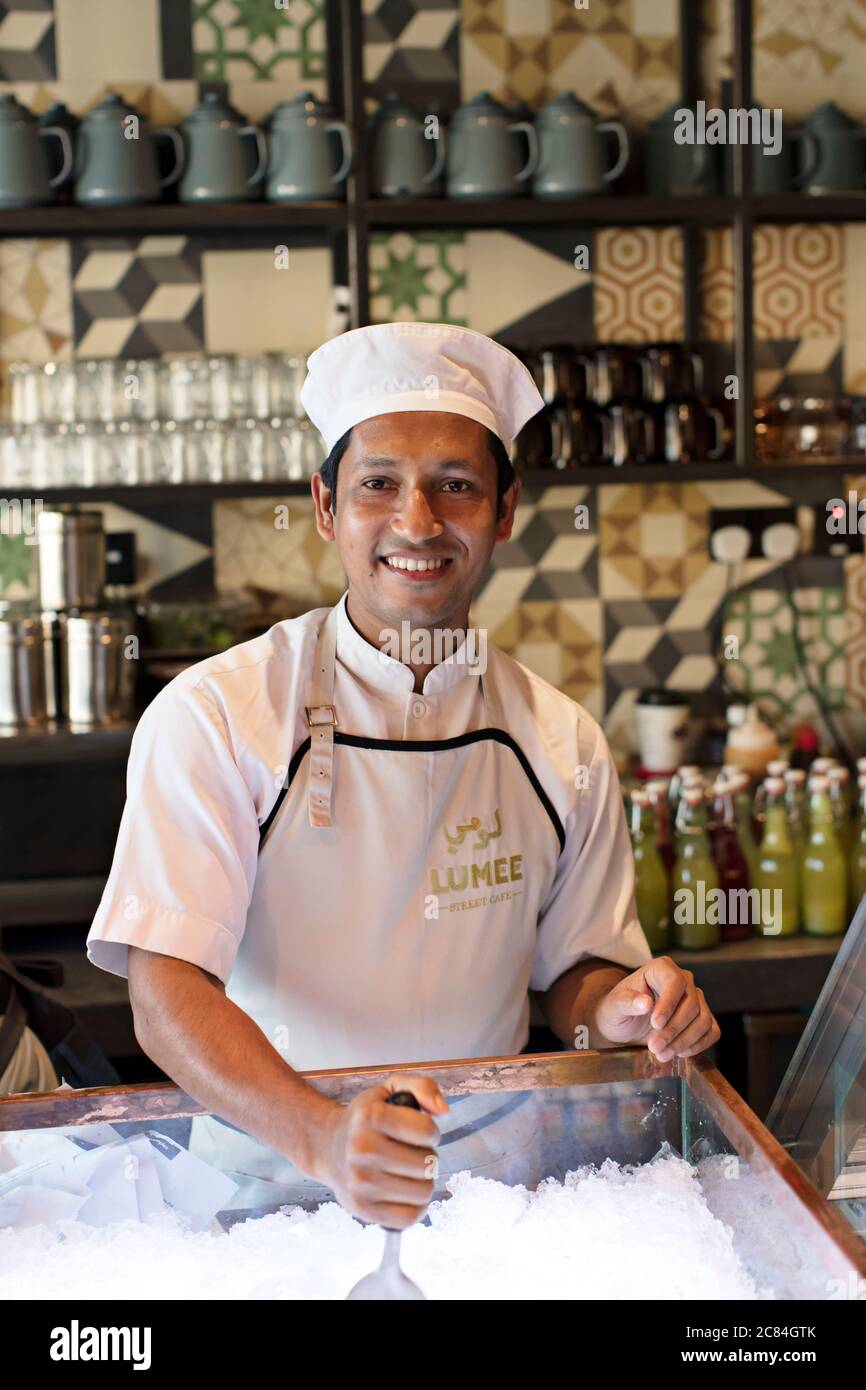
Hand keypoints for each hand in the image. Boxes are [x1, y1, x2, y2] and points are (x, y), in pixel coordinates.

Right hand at [318, 1073, 446, 1227]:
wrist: (328, 1146)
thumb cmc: (366, 1119)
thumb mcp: (391, 1089)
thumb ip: (423, 1087)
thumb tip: (443, 1110)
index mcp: (371, 1116)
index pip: (428, 1131)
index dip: (430, 1130)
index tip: (418, 1130)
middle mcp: (362, 1149)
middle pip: (428, 1164)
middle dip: (426, 1156)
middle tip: (410, 1151)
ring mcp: (360, 1182)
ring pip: (423, 1192)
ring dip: (422, 1181)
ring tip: (406, 1170)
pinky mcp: (361, 1209)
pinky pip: (409, 1218)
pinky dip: (415, 1207)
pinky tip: (404, 1191)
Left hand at [593, 956, 719, 1060]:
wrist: (625, 1025)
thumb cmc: (618, 1010)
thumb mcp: (614, 1006)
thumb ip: (626, 1002)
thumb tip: (645, 1003)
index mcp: (661, 968)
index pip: (675, 981)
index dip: (668, 1004)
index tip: (655, 1024)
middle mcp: (683, 980)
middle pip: (692, 1003)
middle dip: (673, 1029)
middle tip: (654, 1047)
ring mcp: (696, 998)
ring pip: (703, 1020)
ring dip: (684, 1041)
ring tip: (662, 1054)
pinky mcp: (702, 1018)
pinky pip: (711, 1031)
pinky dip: (698, 1045)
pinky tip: (680, 1053)